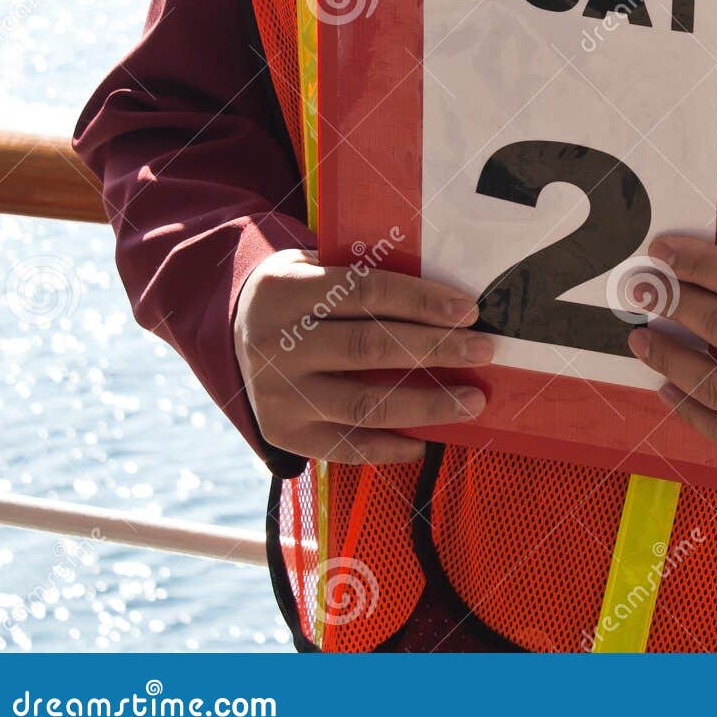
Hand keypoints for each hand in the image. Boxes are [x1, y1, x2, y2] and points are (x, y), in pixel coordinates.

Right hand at [232, 249, 492, 463]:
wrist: (231, 330)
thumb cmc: (301, 295)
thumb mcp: (317, 268)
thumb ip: (364, 278)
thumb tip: (447, 300)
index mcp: (286, 291)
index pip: (365, 292)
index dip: (421, 302)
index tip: (469, 312)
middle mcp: (276, 344)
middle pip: (369, 348)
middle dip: (435, 350)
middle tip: (485, 351)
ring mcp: (277, 393)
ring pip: (363, 403)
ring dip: (426, 405)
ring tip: (472, 401)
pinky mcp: (283, 432)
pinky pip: (344, 446)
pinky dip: (389, 448)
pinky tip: (427, 442)